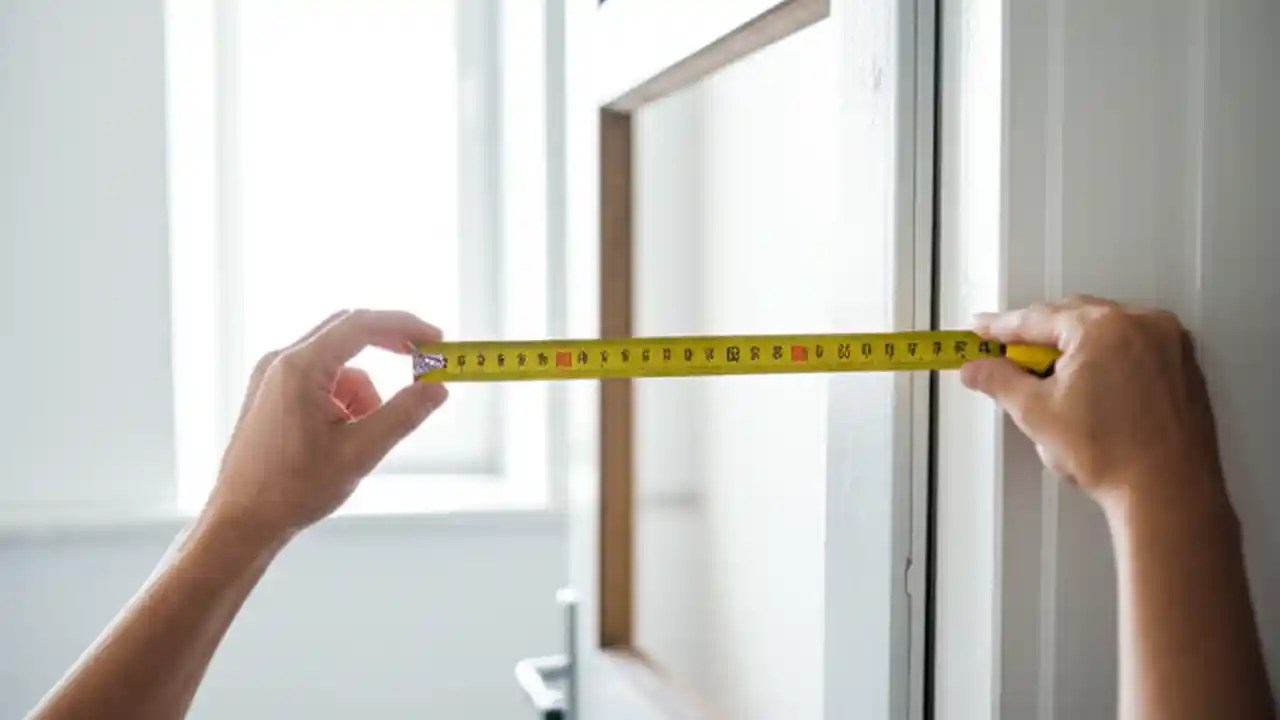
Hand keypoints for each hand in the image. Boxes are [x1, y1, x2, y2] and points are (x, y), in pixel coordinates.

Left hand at [207, 310, 448, 537]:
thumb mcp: (360, 452)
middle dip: (388, 348)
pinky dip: (341, 401)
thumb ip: (403, 414)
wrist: (241, 521)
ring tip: (358, 438)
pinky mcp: (270, 394)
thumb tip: (437, 388)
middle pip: (348, 333)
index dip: (405, 327)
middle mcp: (281, 362)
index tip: (437, 341)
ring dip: (361, 391)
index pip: (362, 324)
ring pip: (337, 364)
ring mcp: (271, 376)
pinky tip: (338, 438)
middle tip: (422, 368)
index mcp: (300, 367)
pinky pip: (319, 380)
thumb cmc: (293, 489)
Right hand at [961, 296, 1222, 507]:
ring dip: (1075, 345)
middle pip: (1073, 316)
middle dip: (1039, 336)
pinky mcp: (1184, 365)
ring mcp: (1169, 342)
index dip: (1002, 327)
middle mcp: (1142, 323)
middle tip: (1009, 356)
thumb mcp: (1037, 414)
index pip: (1037, 318)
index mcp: (1102, 327)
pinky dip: (1108, 356)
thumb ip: (1000, 381)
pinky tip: (1092, 384)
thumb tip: (977, 368)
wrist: (1168, 493)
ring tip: (1051, 377)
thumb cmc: (1112, 455)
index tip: (982, 330)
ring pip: (1106, 329)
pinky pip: (1135, 345)